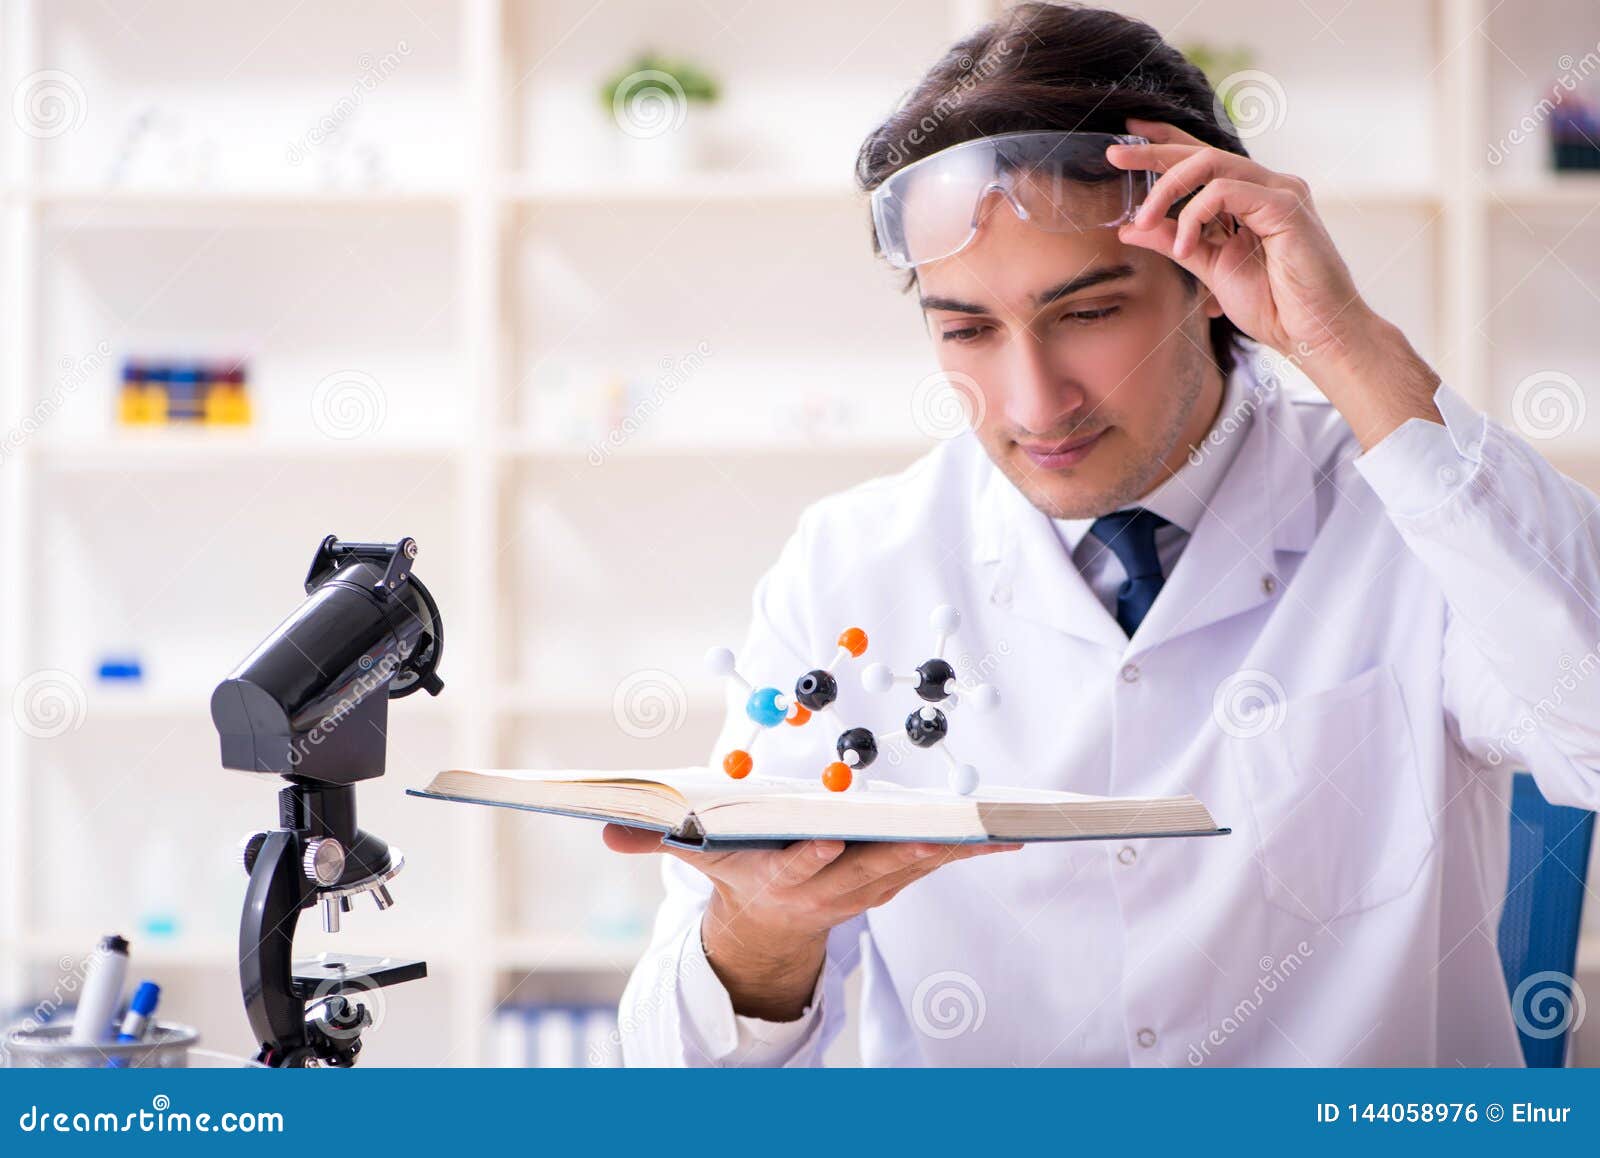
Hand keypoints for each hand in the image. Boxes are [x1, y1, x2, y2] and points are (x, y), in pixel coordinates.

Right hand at [604, 825, 1020, 1020]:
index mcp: (779, 877)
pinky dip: (969, 851)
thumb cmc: (737, 868)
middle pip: (866, 868)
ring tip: (987, 826)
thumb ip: (654, 840)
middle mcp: (828, 888)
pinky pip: (934, 864)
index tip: (827, 836)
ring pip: (910, 867)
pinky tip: (1010, 835)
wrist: (771, 924)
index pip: (796, 865)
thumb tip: (604, 831)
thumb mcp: (694, 857)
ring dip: (947, 850)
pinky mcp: (892, 880)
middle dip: (898, 852)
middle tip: (930, 833)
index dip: (810, 854)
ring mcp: (866, 888)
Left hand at [1106, 118, 1439, 446]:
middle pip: (1202, 151)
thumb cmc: (1274, 305)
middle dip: (1154, 153)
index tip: (1126, 140)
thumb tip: (1132, 229)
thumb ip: (1174, 243)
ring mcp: (1280, 192)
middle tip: (1115, 157)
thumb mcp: (1210, 268)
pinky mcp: (1285, 206)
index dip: (1165, 144)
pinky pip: (1225, 191)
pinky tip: (1185, 248)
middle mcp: (1267, 187)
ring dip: (1168, 190)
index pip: (1203, 158)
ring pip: (1211, 163)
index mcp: (1251, 198)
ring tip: (1144, 222)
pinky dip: (1195, 216)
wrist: (1313, 333)